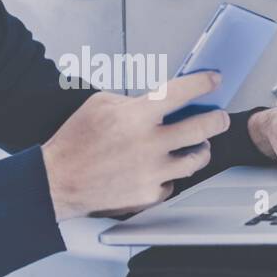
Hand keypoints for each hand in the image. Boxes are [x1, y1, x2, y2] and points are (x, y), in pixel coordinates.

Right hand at [41, 72, 229, 220]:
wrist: (58, 181)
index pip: (182, 93)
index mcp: (136, 116)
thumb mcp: (100, 104)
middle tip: (218, 117)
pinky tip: (162, 169)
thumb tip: (159, 102)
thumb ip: (133, 100)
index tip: (213, 81)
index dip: (203, 83)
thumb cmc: (75, 142)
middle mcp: (149, 144)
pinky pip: (173, 183)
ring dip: (201, 149)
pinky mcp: (149, 195)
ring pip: (196, 160)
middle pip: (202, 128)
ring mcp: (152, 172)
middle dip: (217, 119)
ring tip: (197, 145)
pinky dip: (170, 176)